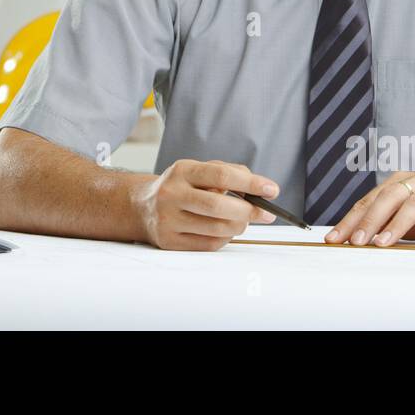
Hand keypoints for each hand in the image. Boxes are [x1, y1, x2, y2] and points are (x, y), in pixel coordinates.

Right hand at [136, 159, 278, 250]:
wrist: (142, 207)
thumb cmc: (180, 186)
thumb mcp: (197, 170)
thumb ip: (228, 172)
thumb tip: (260, 189)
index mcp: (182, 171)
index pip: (221, 175)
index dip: (251, 183)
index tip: (272, 190)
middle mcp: (171, 194)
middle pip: (219, 206)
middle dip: (249, 211)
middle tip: (266, 213)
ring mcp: (168, 220)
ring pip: (216, 229)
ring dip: (239, 226)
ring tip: (243, 221)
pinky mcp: (169, 241)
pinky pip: (208, 244)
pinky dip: (225, 238)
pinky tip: (226, 230)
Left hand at [322, 171, 414, 247]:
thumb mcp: (403, 218)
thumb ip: (381, 223)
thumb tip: (348, 241)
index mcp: (402, 180)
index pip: (371, 199)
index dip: (352, 219)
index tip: (335, 239)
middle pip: (390, 196)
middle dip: (370, 220)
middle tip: (356, 241)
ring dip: (397, 225)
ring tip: (383, 243)